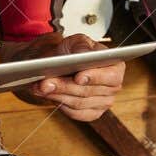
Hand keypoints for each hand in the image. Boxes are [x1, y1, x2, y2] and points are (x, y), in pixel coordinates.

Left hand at [9, 33, 124, 121]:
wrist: (62, 64)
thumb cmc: (73, 52)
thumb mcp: (76, 41)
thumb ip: (81, 45)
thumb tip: (83, 54)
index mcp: (116, 67)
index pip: (111, 76)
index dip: (94, 77)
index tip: (78, 77)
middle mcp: (113, 87)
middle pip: (89, 91)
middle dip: (65, 86)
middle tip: (46, 82)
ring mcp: (103, 103)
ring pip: (79, 103)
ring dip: (57, 95)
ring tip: (40, 87)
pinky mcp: (91, 113)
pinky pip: (75, 113)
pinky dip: (59, 104)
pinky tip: (47, 95)